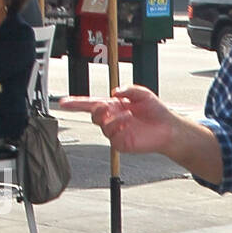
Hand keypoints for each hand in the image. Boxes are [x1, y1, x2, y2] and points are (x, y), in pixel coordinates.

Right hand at [59, 85, 174, 155]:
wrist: (168, 129)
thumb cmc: (156, 112)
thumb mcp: (143, 93)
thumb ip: (128, 89)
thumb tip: (114, 91)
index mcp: (114, 106)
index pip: (90, 104)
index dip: (75, 104)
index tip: (63, 102)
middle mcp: (113, 119)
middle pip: (94, 115)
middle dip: (97, 109)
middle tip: (106, 106)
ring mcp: (116, 132)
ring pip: (103, 126)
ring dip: (114, 119)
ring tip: (129, 115)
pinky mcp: (121, 143)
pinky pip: (113, 137)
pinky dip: (119, 128)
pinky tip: (129, 125)